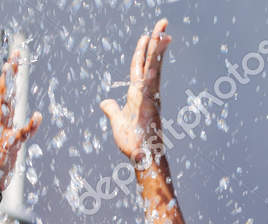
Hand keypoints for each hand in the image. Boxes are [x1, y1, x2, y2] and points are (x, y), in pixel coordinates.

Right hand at [0, 49, 39, 191]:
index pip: (0, 92)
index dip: (7, 75)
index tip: (12, 58)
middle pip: (3, 92)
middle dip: (9, 73)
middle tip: (15, 54)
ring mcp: (1, 132)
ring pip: (6, 105)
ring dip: (10, 86)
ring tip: (13, 69)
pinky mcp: (9, 146)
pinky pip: (21, 133)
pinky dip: (30, 125)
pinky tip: (38, 116)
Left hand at [99, 20, 170, 164]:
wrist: (143, 155)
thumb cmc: (133, 143)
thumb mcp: (117, 121)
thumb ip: (112, 109)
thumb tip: (105, 102)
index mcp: (139, 93)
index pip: (139, 67)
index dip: (143, 51)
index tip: (148, 36)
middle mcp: (147, 90)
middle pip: (150, 59)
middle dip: (155, 41)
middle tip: (162, 23)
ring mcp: (151, 92)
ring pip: (154, 62)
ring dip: (158, 43)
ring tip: (163, 26)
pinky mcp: (151, 95)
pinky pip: (153, 72)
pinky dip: (156, 57)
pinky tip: (158, 43)